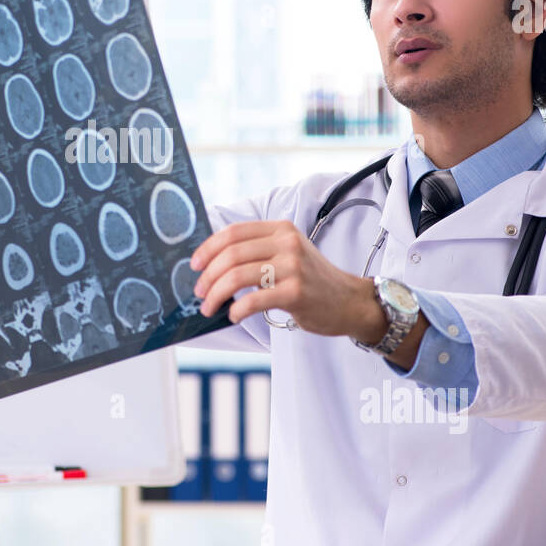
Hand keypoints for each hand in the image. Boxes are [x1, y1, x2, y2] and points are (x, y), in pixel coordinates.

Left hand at [188, 220, 384, 339]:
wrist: (350, 302)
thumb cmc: (313, 281)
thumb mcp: (289, 253)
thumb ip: (258, 251)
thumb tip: (213, 264)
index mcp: (281, 229)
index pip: (234, 233)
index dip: (208, 249)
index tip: (195, 265)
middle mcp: (287, 243)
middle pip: (231, 254)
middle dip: (208, 276)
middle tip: (200, 293)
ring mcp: (293, 267)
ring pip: (237, 276)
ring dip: (216, 294)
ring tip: (210, 308)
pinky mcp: (296, 293)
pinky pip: (253, 300)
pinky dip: (236, 310)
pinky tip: (233, 315)